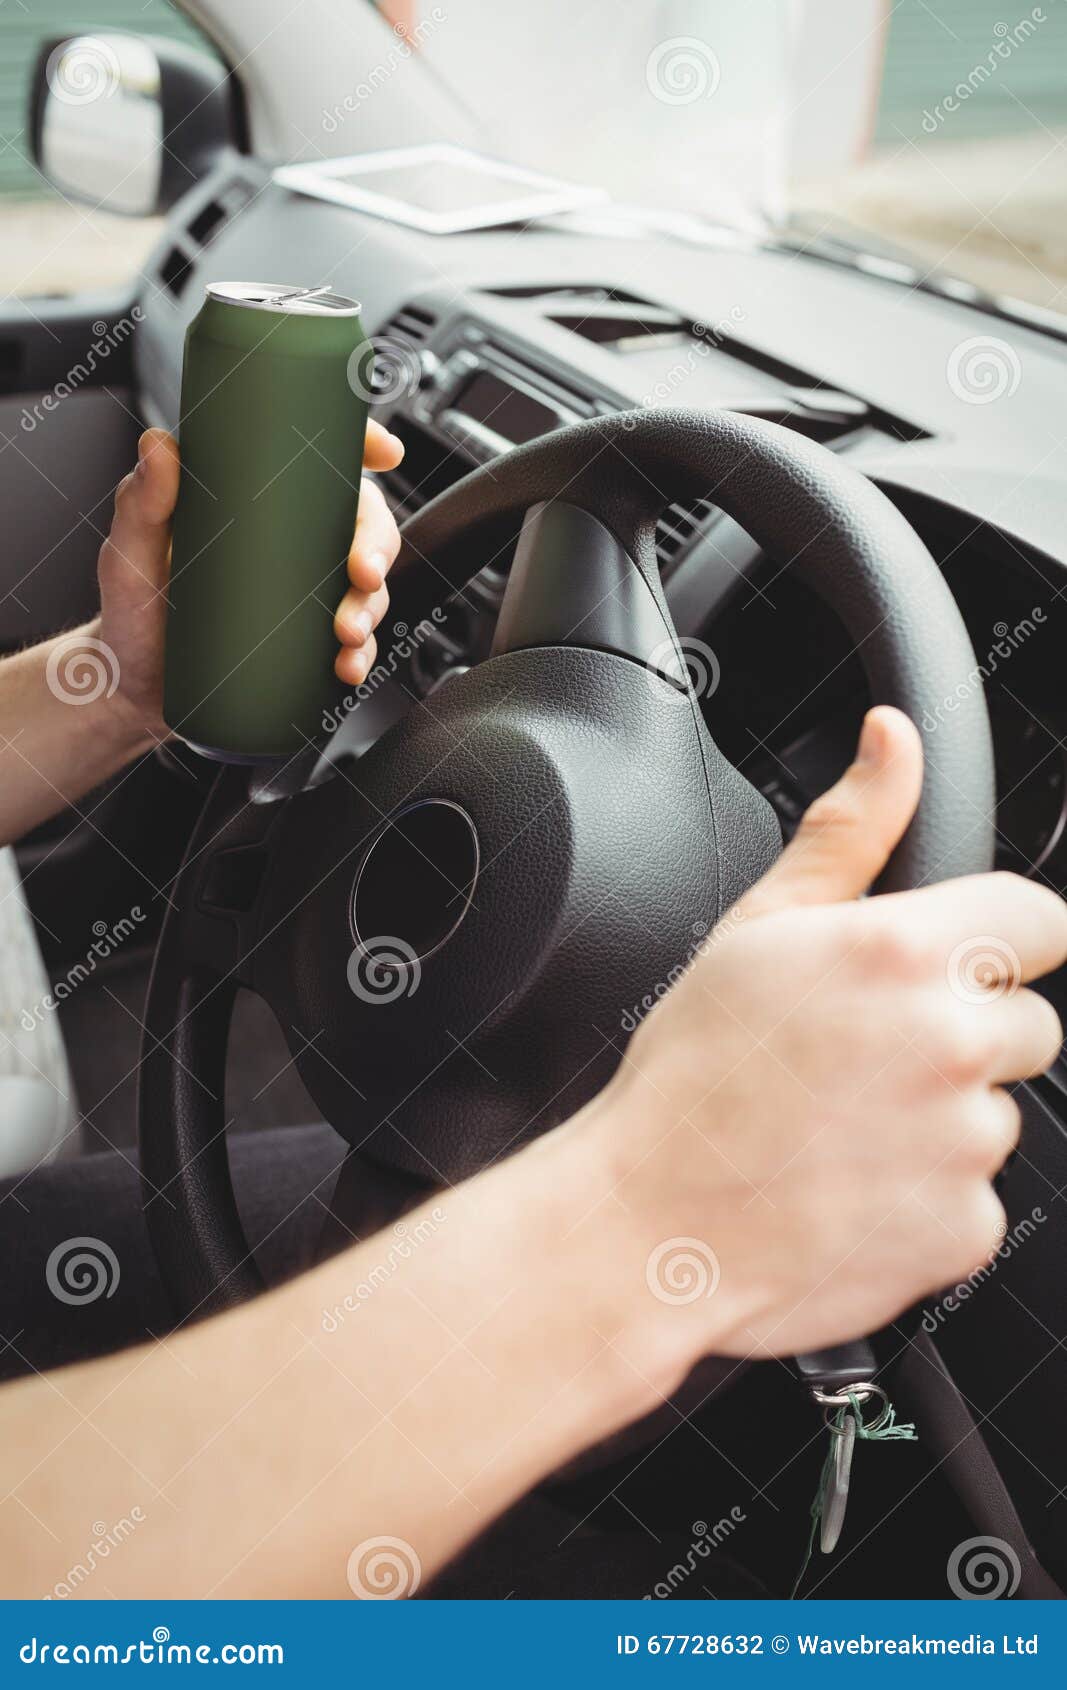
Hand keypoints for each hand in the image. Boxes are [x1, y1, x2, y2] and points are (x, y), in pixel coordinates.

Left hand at [96, 421, 403, 747]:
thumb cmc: (131, 610)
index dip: (363, 447)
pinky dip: (363, 656)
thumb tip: (158, 445)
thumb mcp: (130, 551)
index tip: (385, 455)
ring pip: (369, 585)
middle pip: (363, 523)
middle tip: (361, 573)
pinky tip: (347, 667)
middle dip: (378, 546)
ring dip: (373, 607)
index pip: (320, 461)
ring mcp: (304, 594)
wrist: (133, 687)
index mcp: (256, 499)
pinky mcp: (308, 643)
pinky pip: (356, 643)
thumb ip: (142, 500)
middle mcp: (290, 541)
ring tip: (347, 633)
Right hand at [581, 706, 1066, 1380]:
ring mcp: (966, 1142)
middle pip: (1027, 1024)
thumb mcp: (759, 927)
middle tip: (864, 1059)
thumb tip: (893, 740)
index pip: (1041, 920)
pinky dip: (928, 1196)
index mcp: (906, 951)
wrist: (652, 1224)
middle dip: (964, 1034)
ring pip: (996, 1113)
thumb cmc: (691, 1077)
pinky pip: (976, 1198)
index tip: (955, 967)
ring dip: (943, 1120)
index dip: (999, 941)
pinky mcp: (967, 1228)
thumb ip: (850, 827)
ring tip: (843, 1129)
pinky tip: (851, 1187)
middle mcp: (951, 1041)